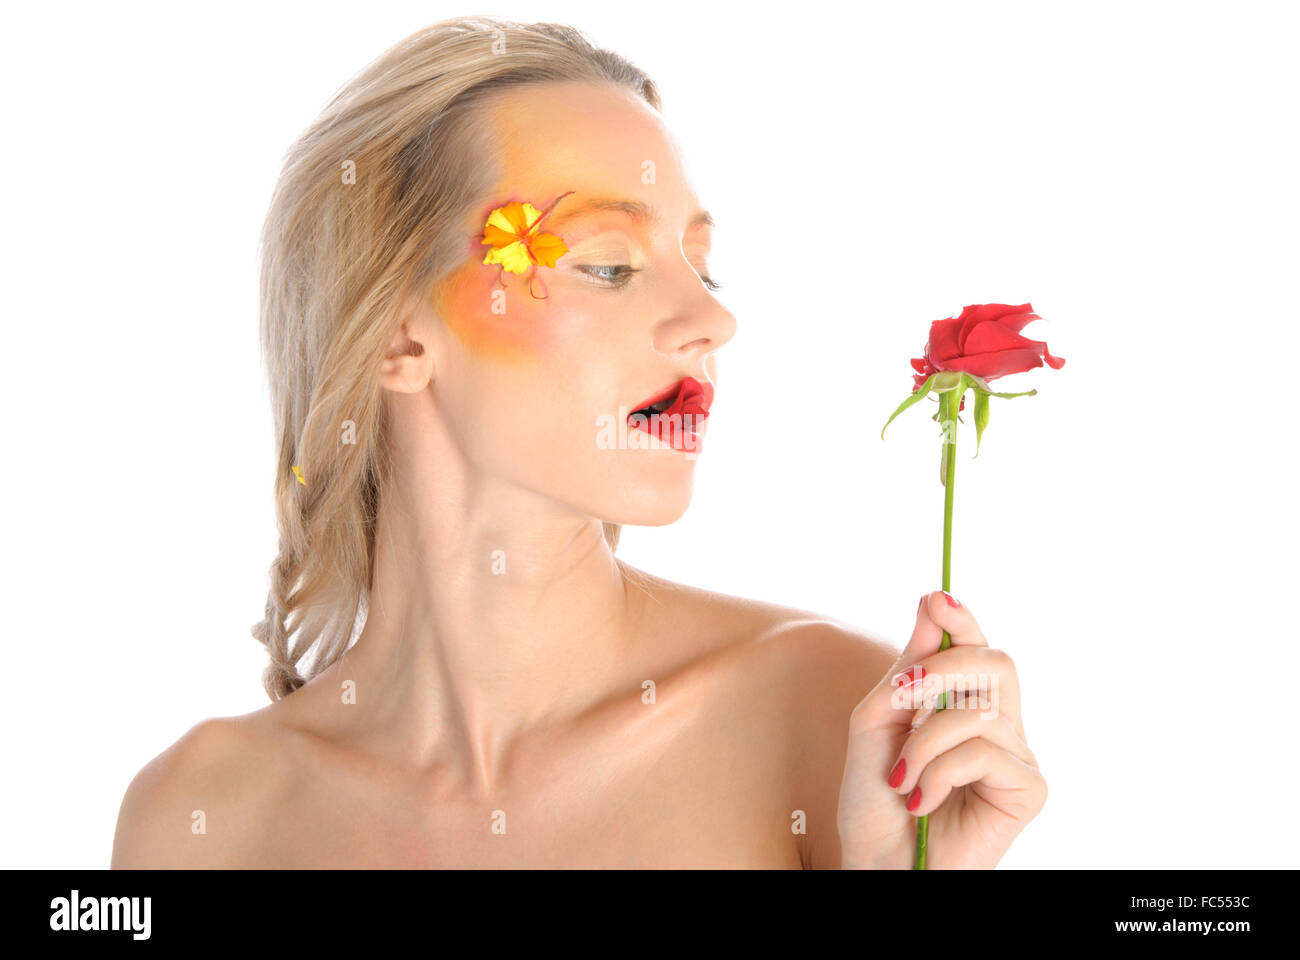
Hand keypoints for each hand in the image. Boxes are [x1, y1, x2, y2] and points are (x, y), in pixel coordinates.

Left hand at [836, 591, 1046, 867]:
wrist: (879, 867)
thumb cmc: (876, 805)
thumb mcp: (876, 724)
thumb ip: (905, 670)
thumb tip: (934, 603)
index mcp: (963, 705)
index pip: (976, 648)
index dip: (962, 619)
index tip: (935, 598)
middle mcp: (999, 726)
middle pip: (995, 663)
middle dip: (940, 668)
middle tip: (900, 696)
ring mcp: (1017, 757)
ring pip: (979, 711)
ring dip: (923, 741)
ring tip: (900, 777)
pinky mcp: (1029, 790)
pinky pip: (985, 752)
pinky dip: (940, 772)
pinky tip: (922, 801)